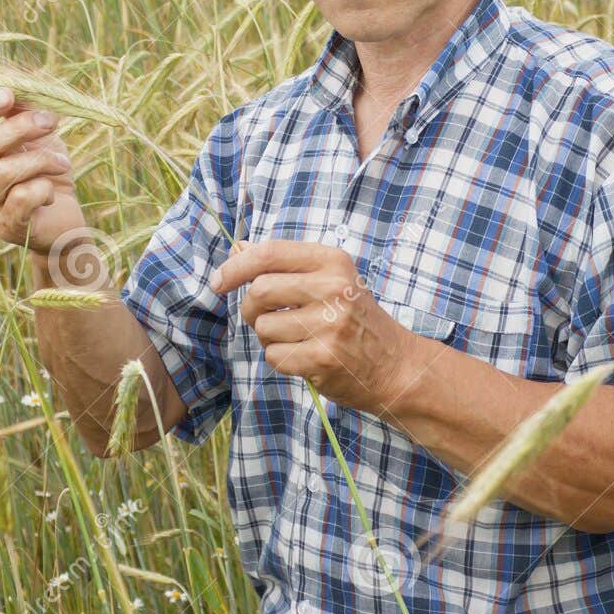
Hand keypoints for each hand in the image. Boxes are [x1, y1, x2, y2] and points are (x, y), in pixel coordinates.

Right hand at [0, 87, 85, 254]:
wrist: (63, 220)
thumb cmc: (45, 173)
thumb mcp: (37, 137)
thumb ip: (23, 113)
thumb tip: (18, 89)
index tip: (9, 94)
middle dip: (20, 128)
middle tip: (51, 121)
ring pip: (5, 170)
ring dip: (42, 160)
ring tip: (63, 162)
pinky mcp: (5, 227)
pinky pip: (22, 197)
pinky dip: (43, 188)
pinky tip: (51, 193)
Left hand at [209, 240, 424, 414]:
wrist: (395, 365)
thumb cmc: (355, 319)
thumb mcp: (330, 279)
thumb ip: (285, 264)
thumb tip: (239, 248)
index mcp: (332, 261)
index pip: (268, 254)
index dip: (235, 267)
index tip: (218, 281)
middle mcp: (333, 288)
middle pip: (259, 291)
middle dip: (250, 309)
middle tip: (264, 318)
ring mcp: (330, 324)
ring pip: (264, 327)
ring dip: (269, 337)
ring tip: (296, 339)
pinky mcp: (324, 358)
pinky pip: (274, 356)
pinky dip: (281, 359)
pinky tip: (304, 356)